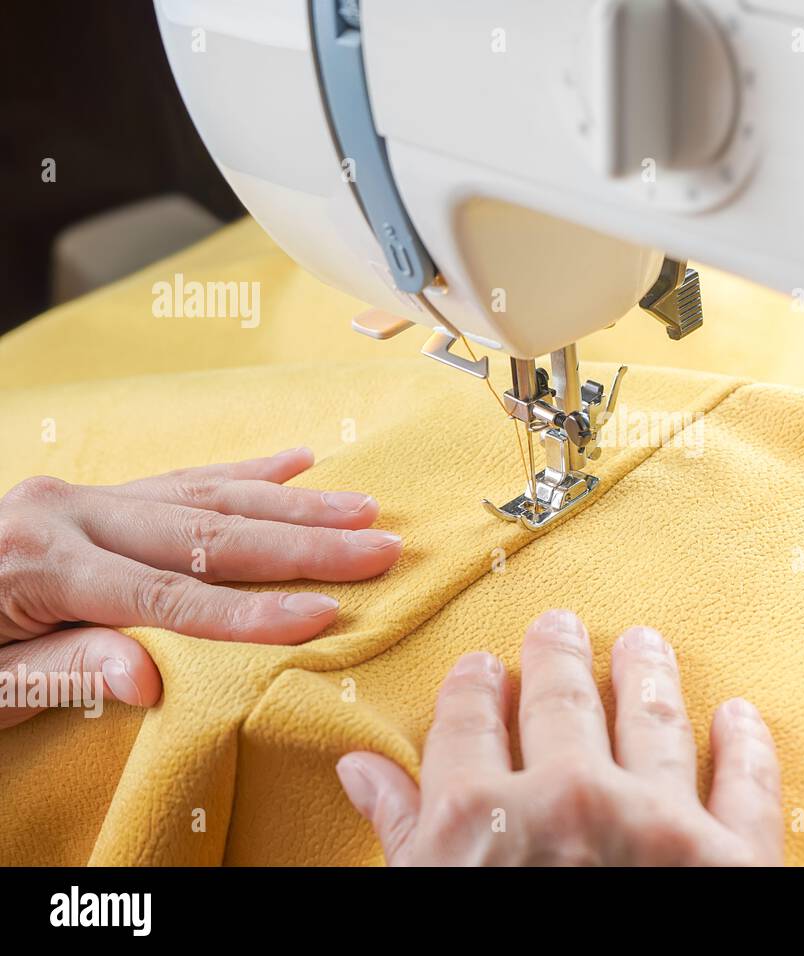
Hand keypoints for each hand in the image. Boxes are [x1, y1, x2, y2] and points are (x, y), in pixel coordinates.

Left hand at [0, 447, 400, 727]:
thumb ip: (61, 672)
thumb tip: (150, 677)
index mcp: (40, 561)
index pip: (168, 596)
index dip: (251, 613)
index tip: (324, 615)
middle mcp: (69, 512)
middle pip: (208, 531)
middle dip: (302, 541)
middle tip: (377, 544)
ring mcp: (82, 496)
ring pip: (206, 493)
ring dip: (291, 500)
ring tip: (360, 505)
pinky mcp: (90, 496)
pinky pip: (178, 478)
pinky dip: (242, 470)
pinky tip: (294, 459)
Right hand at [336, 609, 782, 865]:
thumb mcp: (427, 905)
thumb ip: (402, 836)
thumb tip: (362, 771)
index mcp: (480, 819)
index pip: (468, 720)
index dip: (473, 687)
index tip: (481, 669)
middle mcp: (571, 801)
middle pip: (561, 699)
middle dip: (556, 655)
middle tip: (560, 626)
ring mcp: (662, 826)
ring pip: (656, 717)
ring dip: (649, 672)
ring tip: (645, 645)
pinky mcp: (738, 862)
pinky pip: (749, 784)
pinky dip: (749, 744)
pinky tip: (742, 716)